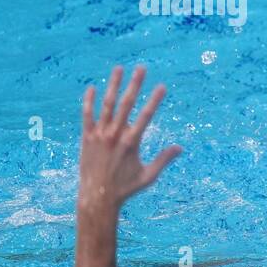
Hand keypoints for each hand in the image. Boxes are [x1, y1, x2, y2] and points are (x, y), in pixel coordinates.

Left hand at [78, 65, 181, 216]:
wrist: (97, 197)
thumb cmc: (125, 188)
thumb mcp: (149, 176)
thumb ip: (164, 159)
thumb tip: (180, 147)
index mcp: (131, 143)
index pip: (146, 116)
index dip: (155, 100)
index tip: (162, 86)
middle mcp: (115, 135)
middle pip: (126, 104)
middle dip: (135, 84)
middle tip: (141, 68)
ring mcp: (99, 135)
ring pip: (107, 105)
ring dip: (113, 85)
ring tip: (118, 69)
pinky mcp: (86, 138)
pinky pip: (87, 115)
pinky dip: (88, 101)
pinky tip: (91, 88)